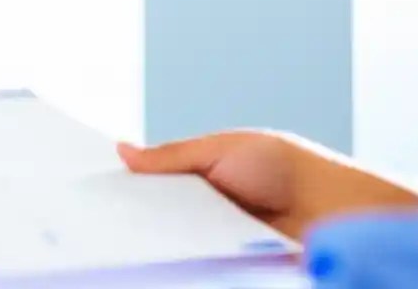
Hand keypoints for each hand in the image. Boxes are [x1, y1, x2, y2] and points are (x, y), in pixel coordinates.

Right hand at [118, 131, 417, 239]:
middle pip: (152, 222)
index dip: (119, 194)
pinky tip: (157, 263)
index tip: (86, 199)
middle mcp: (200, 214)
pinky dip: (177, 264)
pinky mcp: (224, 268)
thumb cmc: (283, 165)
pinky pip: (192, 267)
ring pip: (169, 249)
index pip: (146, 190)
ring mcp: (212, 244)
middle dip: (126, 223)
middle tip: (92, 227)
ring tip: (117, 247)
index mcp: (195, 180)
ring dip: (149, 247)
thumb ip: (171, 155)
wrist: (331, 206)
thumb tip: (122, 150)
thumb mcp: (221, 148)